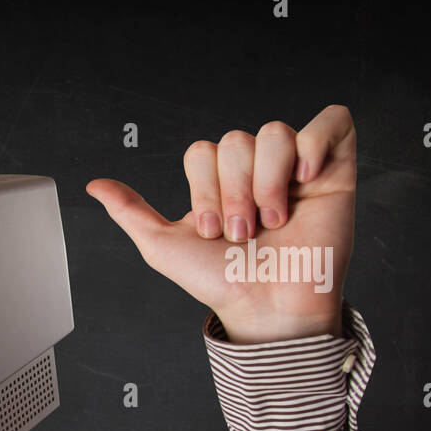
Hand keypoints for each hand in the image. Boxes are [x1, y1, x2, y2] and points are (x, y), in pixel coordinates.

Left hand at [86, 105, 355, 343]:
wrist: (267, 307)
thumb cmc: (222, 282)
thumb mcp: (164, 246)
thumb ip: (130, 211)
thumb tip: (94, 185)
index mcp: (220, 182)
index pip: (202, 151)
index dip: (203, 190)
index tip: (213, 232)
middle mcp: (257, 170)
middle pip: (235, 140)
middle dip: (233, 193)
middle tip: (244, 234)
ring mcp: (297, 167)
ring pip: (274, 133)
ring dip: (266, 183)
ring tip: (273, 221)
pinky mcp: (336, 169)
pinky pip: (330, 123)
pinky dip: (315, 143)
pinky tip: (306, 178)